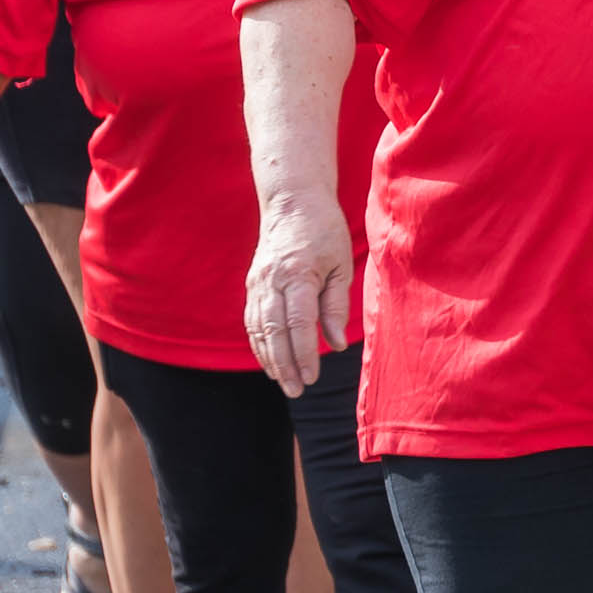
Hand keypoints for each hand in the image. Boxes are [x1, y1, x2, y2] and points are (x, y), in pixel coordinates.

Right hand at [244, 188, 352, 394]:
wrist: (292, 201)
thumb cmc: (324, 231)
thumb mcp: (340, 264)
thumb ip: (335, 304)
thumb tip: (335, 343)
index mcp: (297, 273)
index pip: (298, 323)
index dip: (305, 353)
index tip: (313, 376)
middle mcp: (272, 280)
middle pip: (274, 331)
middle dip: (285, 365)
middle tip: (297, 391)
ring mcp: (257, 282)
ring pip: (259, 329)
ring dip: (270, 359)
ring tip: (285, 383)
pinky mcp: (252, 284)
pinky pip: (252, 320)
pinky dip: (259, 344)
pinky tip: (270, 361)